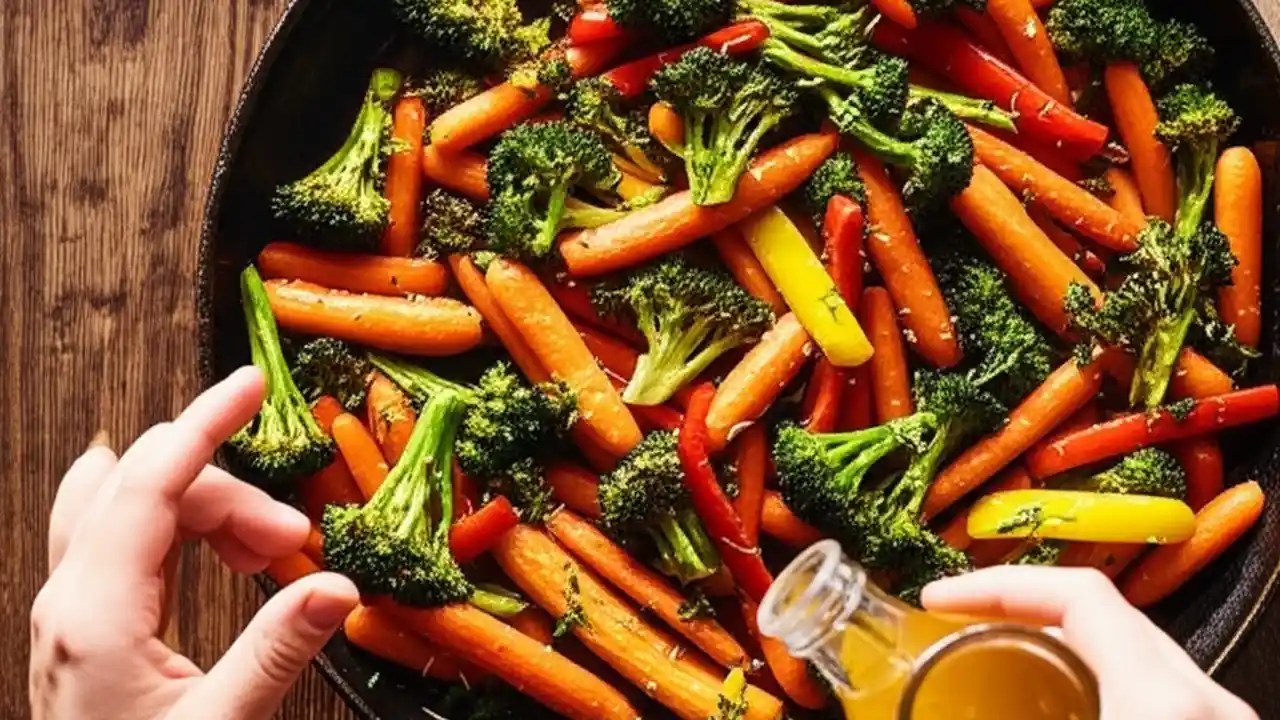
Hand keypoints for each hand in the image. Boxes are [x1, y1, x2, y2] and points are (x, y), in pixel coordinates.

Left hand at [31, 368, 358, 719]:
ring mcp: (72, 608)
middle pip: (145, 487)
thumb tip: (335, 586)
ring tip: (269, 554)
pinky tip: (223, 550)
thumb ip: (276, 652)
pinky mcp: (88, 621)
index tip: (250, 385)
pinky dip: (185, 529)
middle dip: (229, 493)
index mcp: (93, 617)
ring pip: (135, 506)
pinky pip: (127, 536)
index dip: (204, 424)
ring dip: (210, 511)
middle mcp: (69, 600)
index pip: (148, 485)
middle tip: (294, 539)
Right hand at [922, 566, 1257, 719]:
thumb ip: (997, 718)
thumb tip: (920, 715)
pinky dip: (1093, 684)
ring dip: (1061, 646)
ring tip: (1002, 661)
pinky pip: (1151, 695)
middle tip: (963, 620)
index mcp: (1165, 699)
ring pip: (1134, 657)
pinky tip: (1059, 707)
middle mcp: (1205, 701)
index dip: (996, 583)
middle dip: (1025, 608)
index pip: (1077, 593)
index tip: (939, 597)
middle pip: (1107, 615)